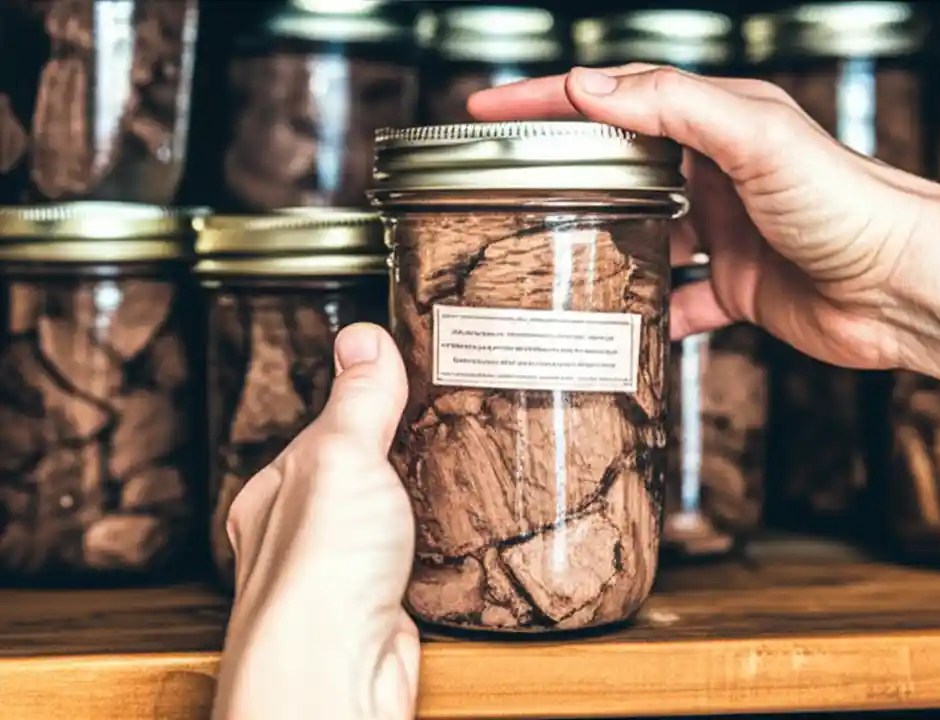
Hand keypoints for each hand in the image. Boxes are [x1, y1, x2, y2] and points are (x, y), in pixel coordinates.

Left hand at [213, 323, 418, 719]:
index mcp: (276, 491)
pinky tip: (456, 532)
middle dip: (397, 453)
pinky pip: (414, 559)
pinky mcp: (384, 607)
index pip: (324, 427)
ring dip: (418, 501)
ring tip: (457, 469)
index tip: (406, 375)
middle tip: (445, 419)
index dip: (366, 400)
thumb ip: (357, 400)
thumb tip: (362, 337)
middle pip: (357, 475)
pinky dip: (435, 542)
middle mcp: (302, 535)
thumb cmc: (317, 577)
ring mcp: (343, 574)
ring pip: (387, 520)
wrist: (338, 674)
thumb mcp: (341, 456)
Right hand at [469, 64, 939, 368]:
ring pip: (643, 232)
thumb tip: (591, 86)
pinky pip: (677, 300)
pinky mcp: (738, 287)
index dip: (549, 100)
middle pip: (622, 162)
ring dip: (599, 241)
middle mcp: (718, 172)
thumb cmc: (851, 204)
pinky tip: (618, 328)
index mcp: (720, 121)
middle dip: (563, 168)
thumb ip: (675, 107)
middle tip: (500, 184)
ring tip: (542, 256)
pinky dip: (648, 313)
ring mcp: (725, 231)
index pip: (617, 97)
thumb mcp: (759, 137)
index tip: (488, 111)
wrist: (908, 288)